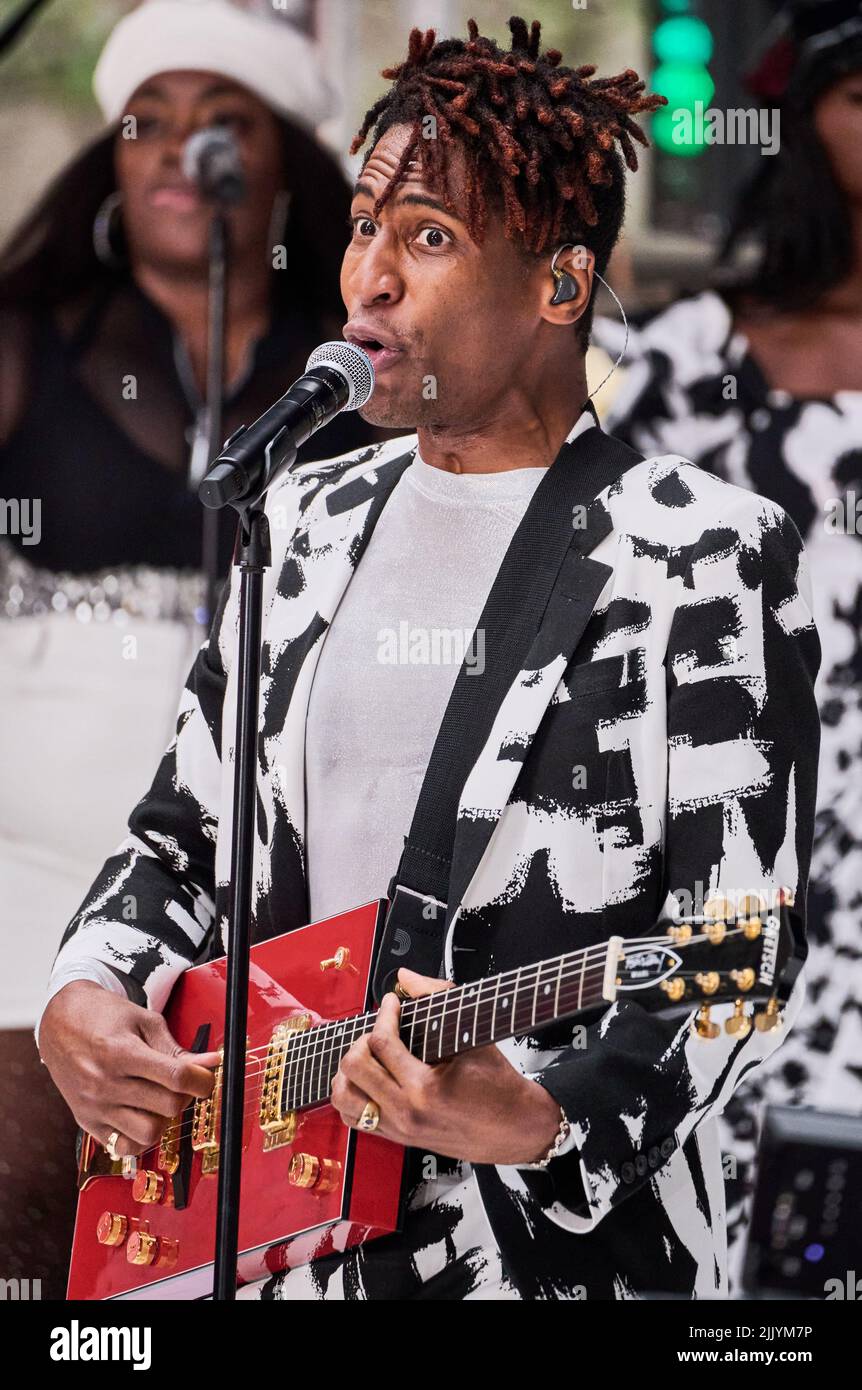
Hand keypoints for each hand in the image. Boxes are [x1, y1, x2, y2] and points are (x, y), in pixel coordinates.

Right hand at [39, 981, 219, 1158]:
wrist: (59, 1024)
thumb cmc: (103, 1017)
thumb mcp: (143, 1022)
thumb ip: (176, 1049)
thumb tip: (210, 1064)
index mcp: (121, 1053)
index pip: (177, 1077)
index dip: (202, 1079)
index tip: (206, 1075)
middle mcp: (105, 1084)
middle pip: (168, 1106)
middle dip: (185, 1095)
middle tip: (181, 1082)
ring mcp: (94, 1107)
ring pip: (150, 1133)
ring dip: (163, 1118)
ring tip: (159, 1098)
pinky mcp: (87, 1123)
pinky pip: (126, 1147)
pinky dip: (141, 1136)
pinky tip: (142, 1114)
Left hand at [330, 967, 562, 1165]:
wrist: (516, 1128)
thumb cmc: (499, 1085)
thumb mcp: (474, 1036)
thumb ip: (438, 997)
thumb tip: (406, 978)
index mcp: (425, 1088)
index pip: (381, 1043)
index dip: (384, 1014)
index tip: (392, 1003)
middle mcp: (406, 1112)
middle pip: (354, 1067)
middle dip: (362, 1038)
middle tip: (382, 1028)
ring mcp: (398, 1129)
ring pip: (343, 1096)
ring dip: (351, 1068)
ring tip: (370, 1053)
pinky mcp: (398, 1137)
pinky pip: (354, 1117)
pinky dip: (353, 1093)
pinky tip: (369, 1076)